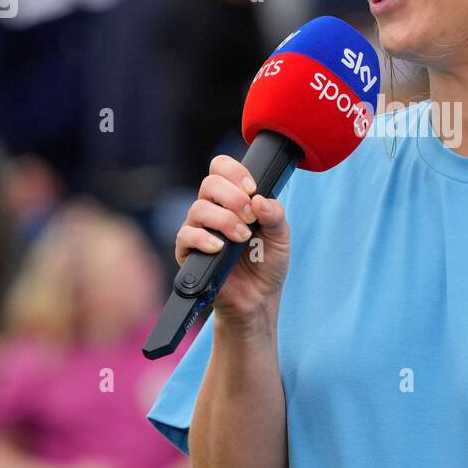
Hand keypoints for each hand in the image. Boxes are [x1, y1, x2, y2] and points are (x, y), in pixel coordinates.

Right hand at [174, 154, 290, 328]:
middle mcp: (213, 210)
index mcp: (233, 199)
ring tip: (242, 238)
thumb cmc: (267, 263)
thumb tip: (261, 200)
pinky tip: (220, 247)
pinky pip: (186, 236)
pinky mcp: (188, 252)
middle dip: (233, 197)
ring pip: (198, 208)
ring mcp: (198, 230)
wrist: (258, 298)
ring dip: (224, 220)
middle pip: (209, 184)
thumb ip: (275, 216)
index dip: (234, 171)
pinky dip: (204, 238)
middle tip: (251, 218)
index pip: (221, 168)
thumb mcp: (281, 238)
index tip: (252, 189)